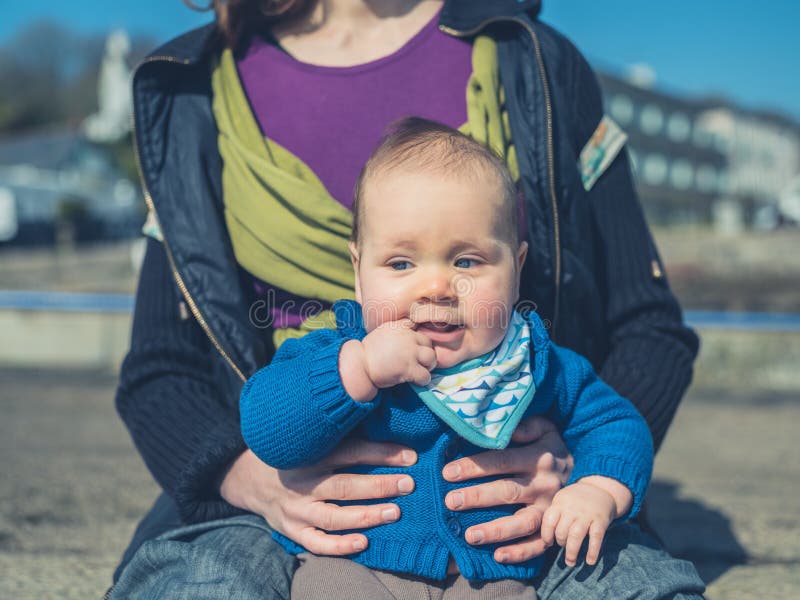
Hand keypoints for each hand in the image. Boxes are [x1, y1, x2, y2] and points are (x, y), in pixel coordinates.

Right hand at [220, 439, 416, 554]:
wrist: (250, 477)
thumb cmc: (293, 455)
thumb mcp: (311, 439)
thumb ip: (341, 436)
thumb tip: (386, 426)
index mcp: (310, 453)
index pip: (351, 452)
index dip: (382, 454)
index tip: (411, 457)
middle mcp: (303, 482)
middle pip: (345, 485)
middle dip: (379, 486)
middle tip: (408, 485)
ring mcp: (296, 509)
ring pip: (334, 516)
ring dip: (366, 516)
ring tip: (394, 513)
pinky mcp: (291, 529)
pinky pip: (316, 542)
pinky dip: (339, 545)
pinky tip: (364, 542)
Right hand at [362, 318, 436, 387]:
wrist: (360, 365)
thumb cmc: (369, 350)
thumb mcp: (384, 330)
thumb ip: (399, 327)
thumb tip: (413, 324)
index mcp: (402, 328)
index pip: (422, 332)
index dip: (421, 343)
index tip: (416, 350)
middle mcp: (408, 339)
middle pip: (429, 344)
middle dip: (426, 353)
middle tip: (420, 361)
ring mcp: (410, 354)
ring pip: (431, 359)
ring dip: (428, 366)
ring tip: (420, 370)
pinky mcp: (408, 369)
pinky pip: (425, 376)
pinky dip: (423, 380)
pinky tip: (416, 380)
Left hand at [442, 416, 572, 563]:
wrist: (588, 473)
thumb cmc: (553, 448)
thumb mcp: (545, 429)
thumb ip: (525, 427)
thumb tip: (501, 431)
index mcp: (538, 458)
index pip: (502, 461)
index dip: (474, 466)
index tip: (448, 472)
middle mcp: (544, 485)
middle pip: (508, 492)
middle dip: (477, 497)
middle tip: (450, 501)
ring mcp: (549, 509)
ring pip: (523, 522)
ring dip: (496, 531)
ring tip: (470, 536)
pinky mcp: (553, 528)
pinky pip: (538, 544)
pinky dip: (520, 553)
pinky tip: (498, 556)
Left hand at [539, 477, 625, 566]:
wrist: (600, 488)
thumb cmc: (575, 500)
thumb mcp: (561, 500)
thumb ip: (553, 515)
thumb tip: (543, 539)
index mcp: (560, 503)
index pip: (548, 521)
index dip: (546, 535)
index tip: (548, 543)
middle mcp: (572, 509)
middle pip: (561, 531)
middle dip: (560, 543)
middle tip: (563, 547)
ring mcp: (587, 515)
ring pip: (576, 536)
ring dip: (572, 552)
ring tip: (570, 562)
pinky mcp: (601, 520)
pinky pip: (596, 538)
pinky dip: (592, 551)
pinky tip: (589, 561)